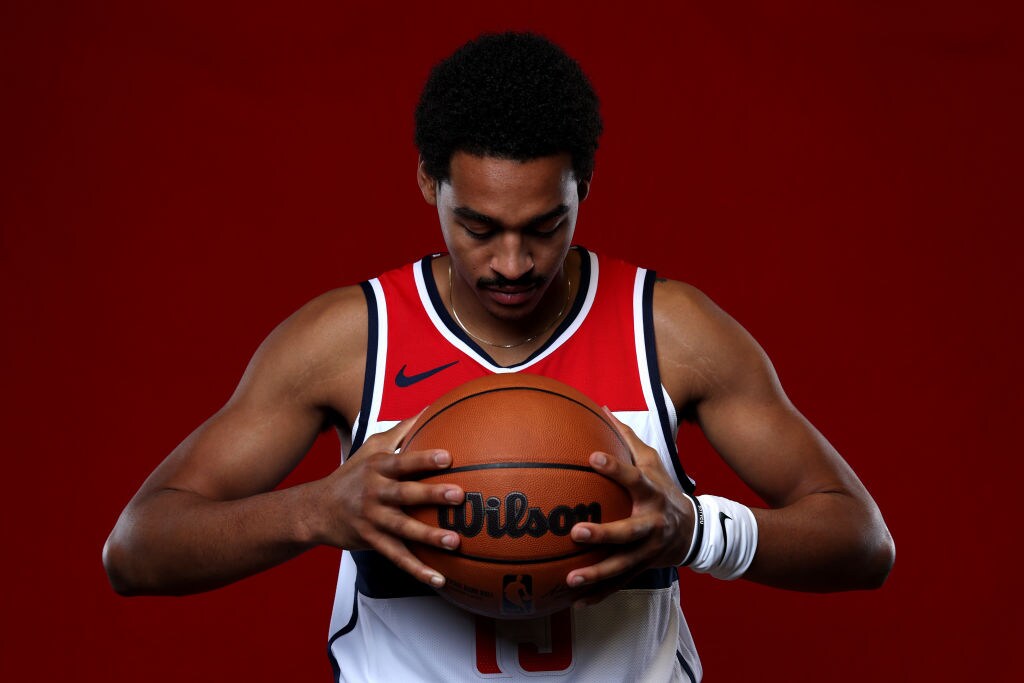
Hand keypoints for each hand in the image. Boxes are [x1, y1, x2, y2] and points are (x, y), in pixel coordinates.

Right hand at [309, 417, 464, 587]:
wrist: (317, 509)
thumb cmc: (354, 473)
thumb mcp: (372, 447)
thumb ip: (402, 430)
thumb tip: (431, 408)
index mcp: (378, 468)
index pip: (403, 462)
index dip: (423, 459)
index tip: (448, 457)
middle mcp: (375, 494)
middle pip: (405, 494)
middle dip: (430, 495)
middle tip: (458, 495)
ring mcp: (373, 520)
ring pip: (403, 530)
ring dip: (428, 537)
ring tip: (455, 541)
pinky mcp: (372, 542)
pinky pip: (397, 558)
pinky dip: (418, 569)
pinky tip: (440, 579)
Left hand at [566, 409, 693, 600]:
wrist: (697, 531)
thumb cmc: (664, 490)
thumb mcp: (653, 462)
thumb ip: (627, 438)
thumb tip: (603, 408)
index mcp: (652, 493)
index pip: (634, 478)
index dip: (615, 468)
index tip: (592, 457)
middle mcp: (652, 524)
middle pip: (628, 531)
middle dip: (604, 533)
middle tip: (576, 532)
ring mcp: (648, 550)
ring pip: (622, 565)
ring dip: (597, 574)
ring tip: (571, 578)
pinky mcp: (643, 569)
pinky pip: (619, 584)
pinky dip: (600, 594)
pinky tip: (576, 601)